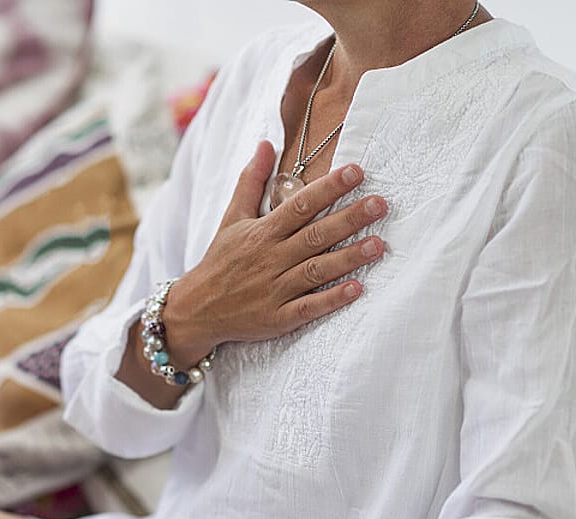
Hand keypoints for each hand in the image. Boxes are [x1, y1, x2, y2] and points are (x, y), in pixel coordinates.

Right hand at [164, 141, 388, 365]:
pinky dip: (331, 300)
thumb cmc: (220, 261)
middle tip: (380, 204)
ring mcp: (274, 290)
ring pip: (316, 270)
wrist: (196, 309)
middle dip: (348, 218)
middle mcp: (270, 259)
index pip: (299, 205)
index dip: (328, 188)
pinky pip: (308, 308)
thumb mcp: (230, 218)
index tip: (356, 172)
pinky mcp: (277, 318)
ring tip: (378, 244)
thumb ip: (251, 181)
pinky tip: (356, 289)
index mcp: (261, 233)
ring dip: (348, 258)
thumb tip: (265, 144)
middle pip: (314, 236)